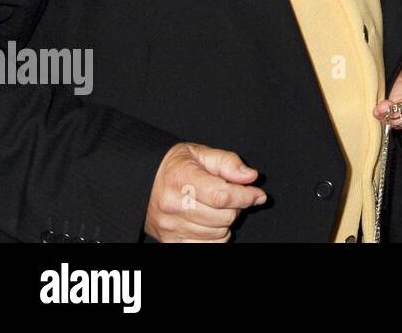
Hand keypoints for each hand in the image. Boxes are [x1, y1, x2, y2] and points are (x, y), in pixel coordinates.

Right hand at [144, 143, 266, 242]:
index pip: (222, 195)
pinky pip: (206, 247)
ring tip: (215, 208)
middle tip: (229, 196)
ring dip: (225, 222)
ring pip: (218, 234)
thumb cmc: (177, 166)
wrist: (143, 182)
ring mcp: (170, 227)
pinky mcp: (170, 242)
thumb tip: (250, 177)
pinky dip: (215, 237)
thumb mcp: (201, 154)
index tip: (258, 194)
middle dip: (235, 206)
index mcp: (181, 179)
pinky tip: (210, 223)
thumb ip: (228, 162)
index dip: (246, 196)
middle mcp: (173, 205)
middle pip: (223, 217)